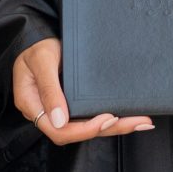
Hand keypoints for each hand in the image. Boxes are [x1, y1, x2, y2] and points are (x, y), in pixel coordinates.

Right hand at [12, 37, 151, 145]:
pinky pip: (89, 117)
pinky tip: (128, 117)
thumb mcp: (41, 61)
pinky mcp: (71, 106)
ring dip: (114, 126)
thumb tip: (60, 120)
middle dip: (107, 129)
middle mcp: (46, 114)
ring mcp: (59, 111)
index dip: (84, 130)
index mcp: (33, 106)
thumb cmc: (36, 48)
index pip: (58, 131)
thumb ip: (49, 89)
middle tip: (134, 122)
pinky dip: (109, 118)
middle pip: (76, 132)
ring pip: (86, 127)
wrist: (37, 39)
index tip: (106, 119)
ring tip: (139, 122)